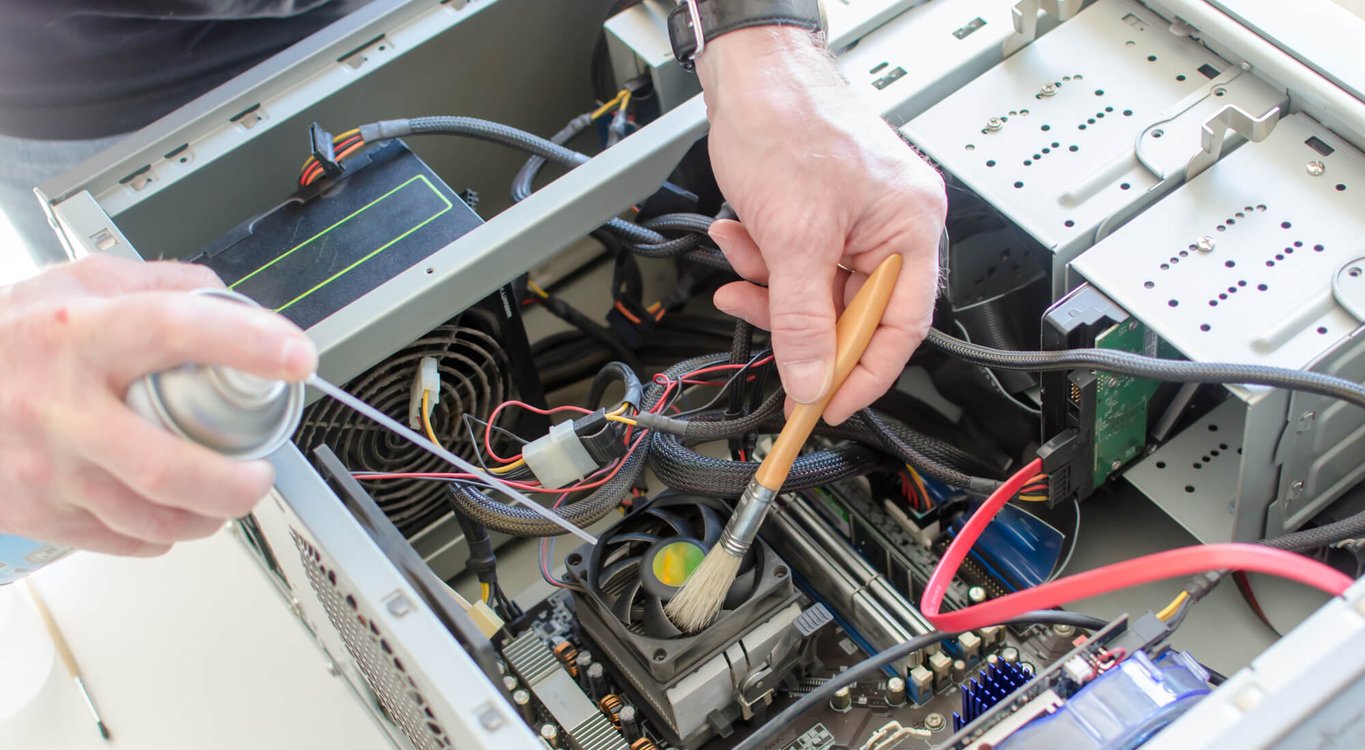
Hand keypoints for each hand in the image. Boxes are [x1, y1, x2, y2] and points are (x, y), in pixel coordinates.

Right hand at [0, 255, 315, 555]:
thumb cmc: (8, 338)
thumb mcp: (77, 283)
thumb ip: (158, 283)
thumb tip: (230, 300)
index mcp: (78, 334)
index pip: (176, 330)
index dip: (248, 343)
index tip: (297, 356)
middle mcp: (60, 406)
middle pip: (168, 468)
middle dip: (235, 484)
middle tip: (262, 473)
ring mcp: (44, 467)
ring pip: (149, 518)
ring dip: (207, 516)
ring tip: (227, 495)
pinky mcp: (36, 512)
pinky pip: (122, 540)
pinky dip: (162, 532)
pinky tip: (172, 511)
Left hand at [696, 27, 944, 423]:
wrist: (747, 71)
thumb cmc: (789, 120)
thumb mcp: (794, 239)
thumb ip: (802, 320)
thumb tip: (810, 378)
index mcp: (911, 226)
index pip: (901, 328)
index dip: (863, 374)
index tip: (826, 404)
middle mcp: (892, 223)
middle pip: (851, 311)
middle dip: (798, 319)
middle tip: (768, 336)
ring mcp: (855, 216)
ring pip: (814, 287)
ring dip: (770, 285)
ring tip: (740, 265)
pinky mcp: (819, 209)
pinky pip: (795, 259)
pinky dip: (763, 258)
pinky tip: (739, 236)